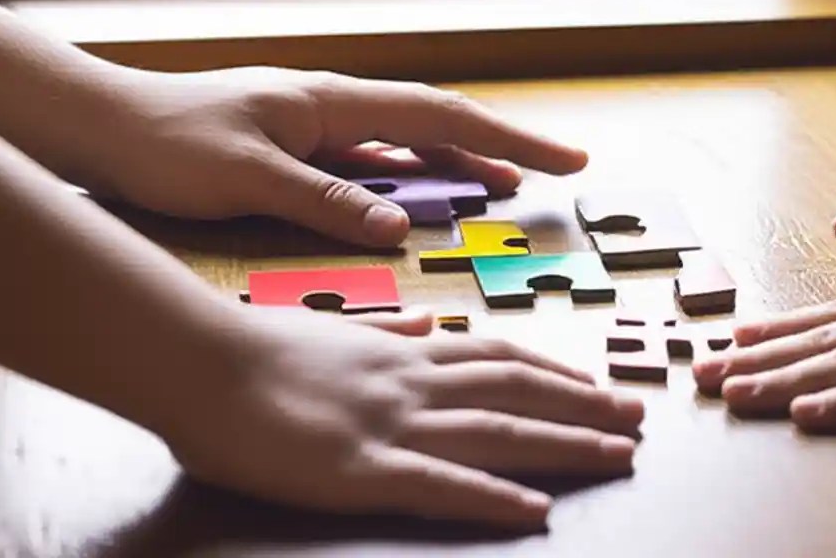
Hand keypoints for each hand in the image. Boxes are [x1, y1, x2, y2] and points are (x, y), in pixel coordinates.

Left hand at [85, 67, 587, 245]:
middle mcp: (327, 109)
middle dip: (493, 148)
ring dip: (450, 165)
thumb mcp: (248, 178)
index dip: (506, 140)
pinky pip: (364, 166)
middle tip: (549, 174)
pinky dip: (400, 183)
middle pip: (430, 124)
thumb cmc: (166, 146)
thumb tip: (405, 227)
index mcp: (328, 103)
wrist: (102, 127)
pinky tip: (412, 202)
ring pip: (400, 146)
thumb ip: (326, 202)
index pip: (438, 116)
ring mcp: (310, 129)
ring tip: (496, 189)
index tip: (563, 160)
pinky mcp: (290, 151)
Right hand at [161, 304, 643, 528]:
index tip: (593, 383)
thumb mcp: (333, 325)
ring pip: (499, 432)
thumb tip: (424, 324)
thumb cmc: (254, 346)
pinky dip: (495, 497)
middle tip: (636, 417)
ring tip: (620, 454)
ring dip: (567, 444)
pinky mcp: (364, 469)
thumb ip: (384, 327)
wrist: (200, 361)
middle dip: (583, 405)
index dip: (553, 372)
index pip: (496, 356)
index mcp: (403, 349)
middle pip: (516, 391)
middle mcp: (413, 380)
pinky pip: (443, 485)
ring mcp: (393, 423)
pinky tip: (537, 511)